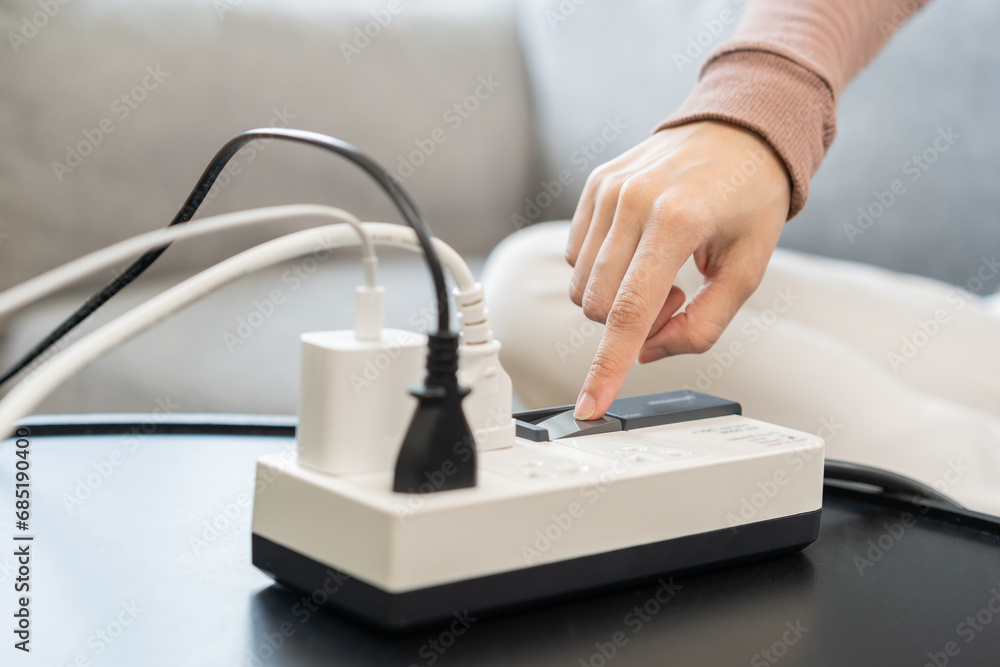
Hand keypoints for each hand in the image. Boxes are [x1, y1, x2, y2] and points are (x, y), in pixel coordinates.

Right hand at [566, 120, 790, 418]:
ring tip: (659, 268)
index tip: (590, 405)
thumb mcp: (748, 270)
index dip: (608, 368)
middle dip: (631, 322)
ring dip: (617, 295)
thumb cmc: (750, 197)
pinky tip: (639, 250)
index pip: (630, 313)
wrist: (739, 131)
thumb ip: (704, 324)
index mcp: (677, 221)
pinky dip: (604, 269)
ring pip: (583, 286)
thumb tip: (649, 352)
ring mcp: (608, 191)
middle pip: (600, 306)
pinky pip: (577, 255)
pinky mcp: (594, 186)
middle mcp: (633, 202)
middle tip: (674, 296)